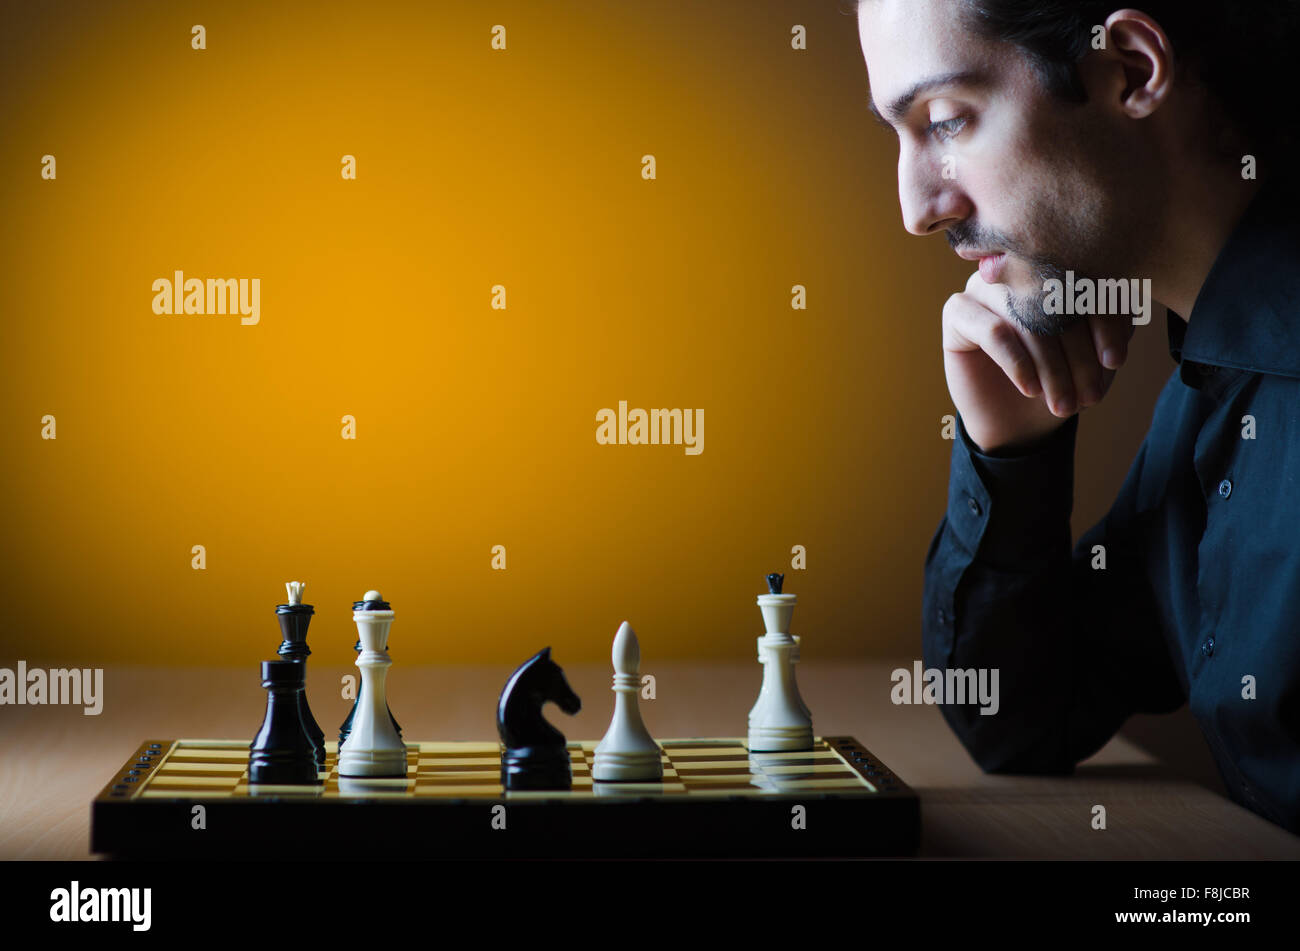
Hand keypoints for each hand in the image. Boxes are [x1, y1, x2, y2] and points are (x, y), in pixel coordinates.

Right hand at [942, 271, 1133, 453]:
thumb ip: (1114, 325)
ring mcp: (985, 285)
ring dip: (1051, 367)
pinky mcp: (957, 311)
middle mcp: (1019, 269)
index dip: (1105, 320)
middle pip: (1057, 301)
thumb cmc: (1061, 381)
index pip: (1089, 281)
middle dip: (1079, 354)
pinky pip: (993, 331)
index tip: (1116, 362)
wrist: (1017, 421)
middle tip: (1090, 396)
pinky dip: (1018, 364)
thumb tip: (1129, 306)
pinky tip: (1030, 389)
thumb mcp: (1096, 356)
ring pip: (1026, 317)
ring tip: (1063, 404)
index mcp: (1057, 268)